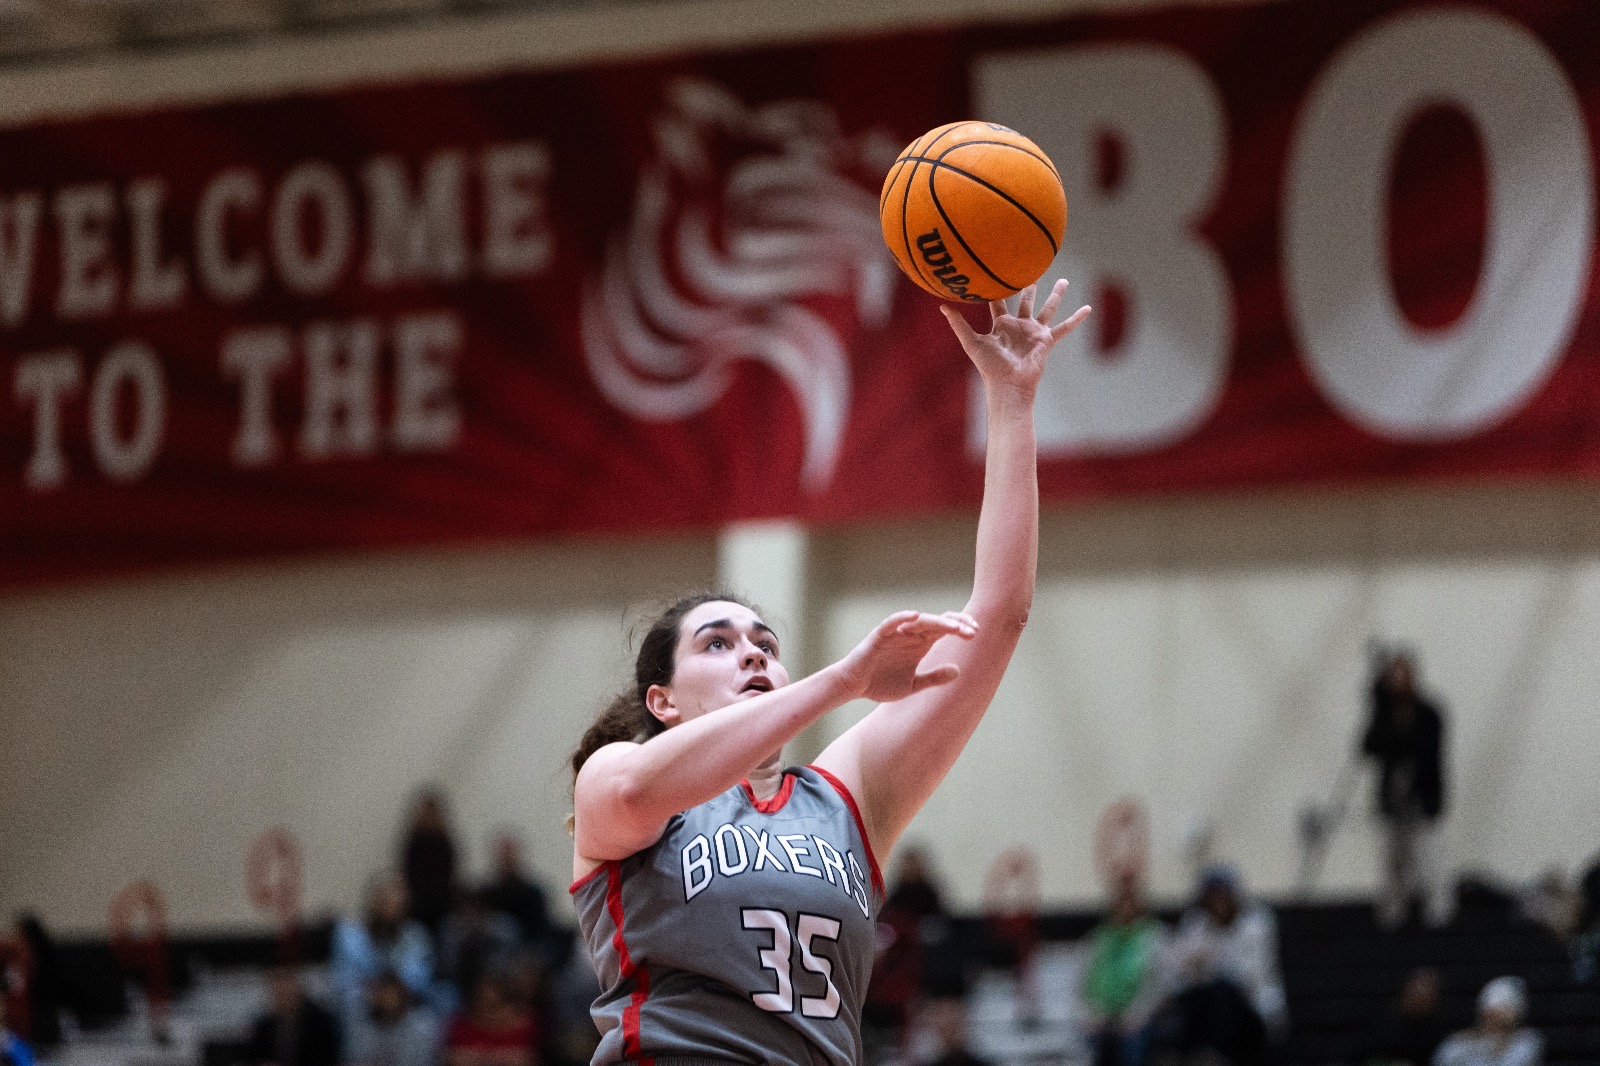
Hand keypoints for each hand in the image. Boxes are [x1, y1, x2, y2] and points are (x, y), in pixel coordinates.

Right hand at [837, 610, 978, 701]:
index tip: (975, 634)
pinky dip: (902, 617)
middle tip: (973, 630)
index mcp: (920, 645)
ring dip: (937, 622)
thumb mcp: (913, 685)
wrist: (854, 687)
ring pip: (919, 622)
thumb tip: (959, 670)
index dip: (960, 628)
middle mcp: (910, 636)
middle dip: (956, 625)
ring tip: (954, 626)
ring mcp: (895, 634)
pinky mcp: (879, 636)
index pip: (944, 630)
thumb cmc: (881, 684)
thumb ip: (934, 677)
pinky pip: (891, 623)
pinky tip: (916, 616)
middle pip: (937, 623)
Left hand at [940, 279, 1090, 394]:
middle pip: (1024, 301)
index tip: (998, 269)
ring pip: (1047, 309)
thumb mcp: (971, 342)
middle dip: (1028, 286)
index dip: (997, 288)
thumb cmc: (989, 367)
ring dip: (1056, 295)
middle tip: (1032, 269)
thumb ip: (959, 324)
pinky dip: (1077, 319)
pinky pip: (1064, 327)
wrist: (1008, 384)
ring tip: (1064, 281)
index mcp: (1001, 326)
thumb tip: (943, 306)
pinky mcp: (1046, 341)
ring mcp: (1033, 333)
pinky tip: (1088, 309)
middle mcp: (1018, 327)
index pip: (998, 302)